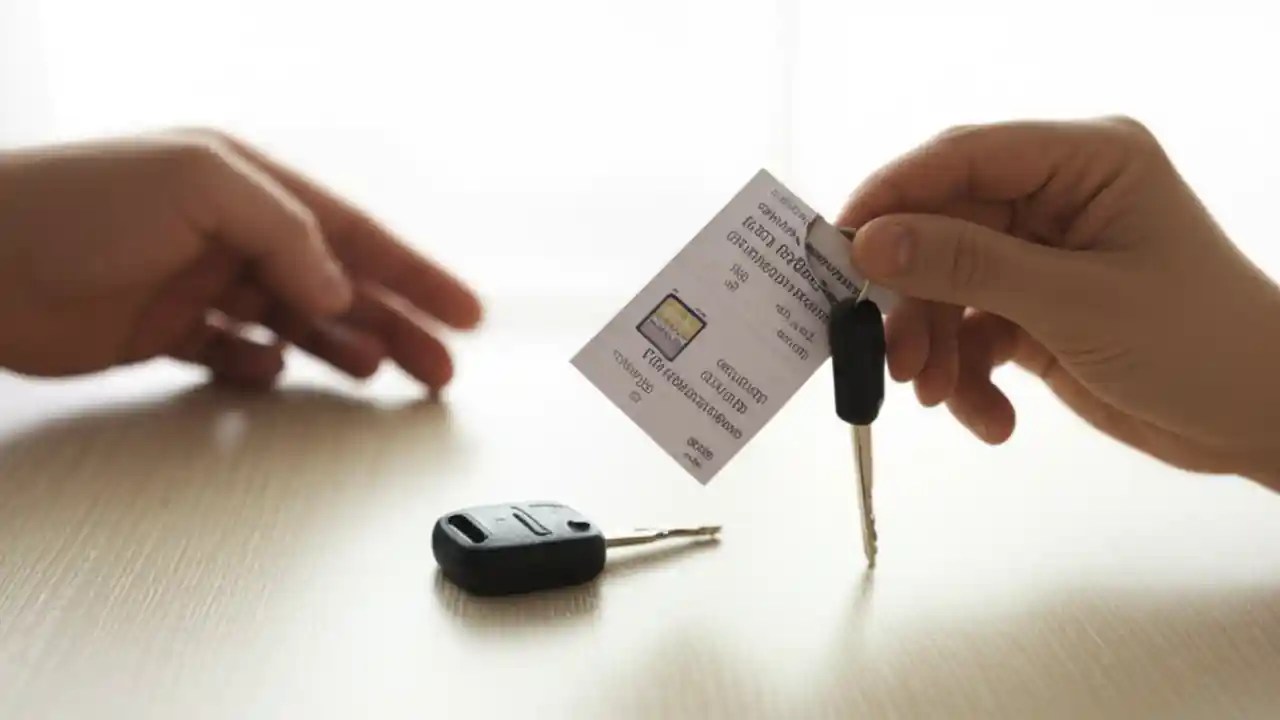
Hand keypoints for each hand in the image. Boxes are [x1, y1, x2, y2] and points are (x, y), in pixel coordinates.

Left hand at [0, 130, 481, 388]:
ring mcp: (195, 283)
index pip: (354, 234)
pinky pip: (231, 354)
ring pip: (294, 325)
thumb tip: (339, 290)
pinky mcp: (159, 331)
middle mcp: (228, 233)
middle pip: (337, 287)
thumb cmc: (73, 203)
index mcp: (248, 187)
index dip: (417, 275)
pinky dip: (259, 368)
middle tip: (441, 366)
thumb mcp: (201, 181)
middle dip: (398, 324)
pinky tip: (273, 374)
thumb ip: (286, 231)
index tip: (465, 312)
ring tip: (379, 373)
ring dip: (340, 350)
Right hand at [838, 117, 1279, 486]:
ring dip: (938, 347)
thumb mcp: (1073, 303)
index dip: (893, 195)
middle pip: (944, 229)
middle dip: (916, 300)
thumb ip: (966, 267)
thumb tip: (869, 243)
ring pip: (949, 287)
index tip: (837, 247)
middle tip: (892, 356)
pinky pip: (973, 331)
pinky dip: (968, 376)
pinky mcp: (1036, 308)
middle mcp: (1057, 197)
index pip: (964, 157)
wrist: (1261, 420)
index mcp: (1084, 160)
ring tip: (943, 397)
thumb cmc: (1198, 344)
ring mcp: (1044, 255)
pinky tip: (991, 418)